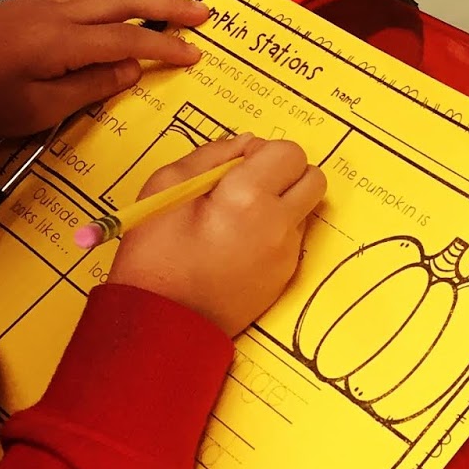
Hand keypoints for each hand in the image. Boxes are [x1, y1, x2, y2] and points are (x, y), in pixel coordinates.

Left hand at [0, 0, 208, 139]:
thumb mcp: (40, 110)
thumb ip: (91, 86)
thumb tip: (132, 70)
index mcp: (59, 43)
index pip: (126, 41)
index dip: (164, 48)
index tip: (195, 55)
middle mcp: (55, 13)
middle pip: (123, 0)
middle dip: (167, 2)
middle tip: (204, 9)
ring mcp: (43, 3)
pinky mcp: (32, 3)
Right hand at [109, 135, 325, 338]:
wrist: (162, 324)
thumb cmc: (154, 255)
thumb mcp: (166, 186)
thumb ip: (211, 155)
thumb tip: (246, 144)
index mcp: (248, 198)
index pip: (290, 152)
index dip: (264, 152)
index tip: (238, 166)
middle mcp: (278, 225)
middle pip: (313, 177)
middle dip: (286, 173)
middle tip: (248, 185)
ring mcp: (286, 254)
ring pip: (305, 208)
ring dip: (283, 202)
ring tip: (239, 217)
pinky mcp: (285, 276)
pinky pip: (293, 238)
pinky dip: (275, 231)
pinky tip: (240, 243)